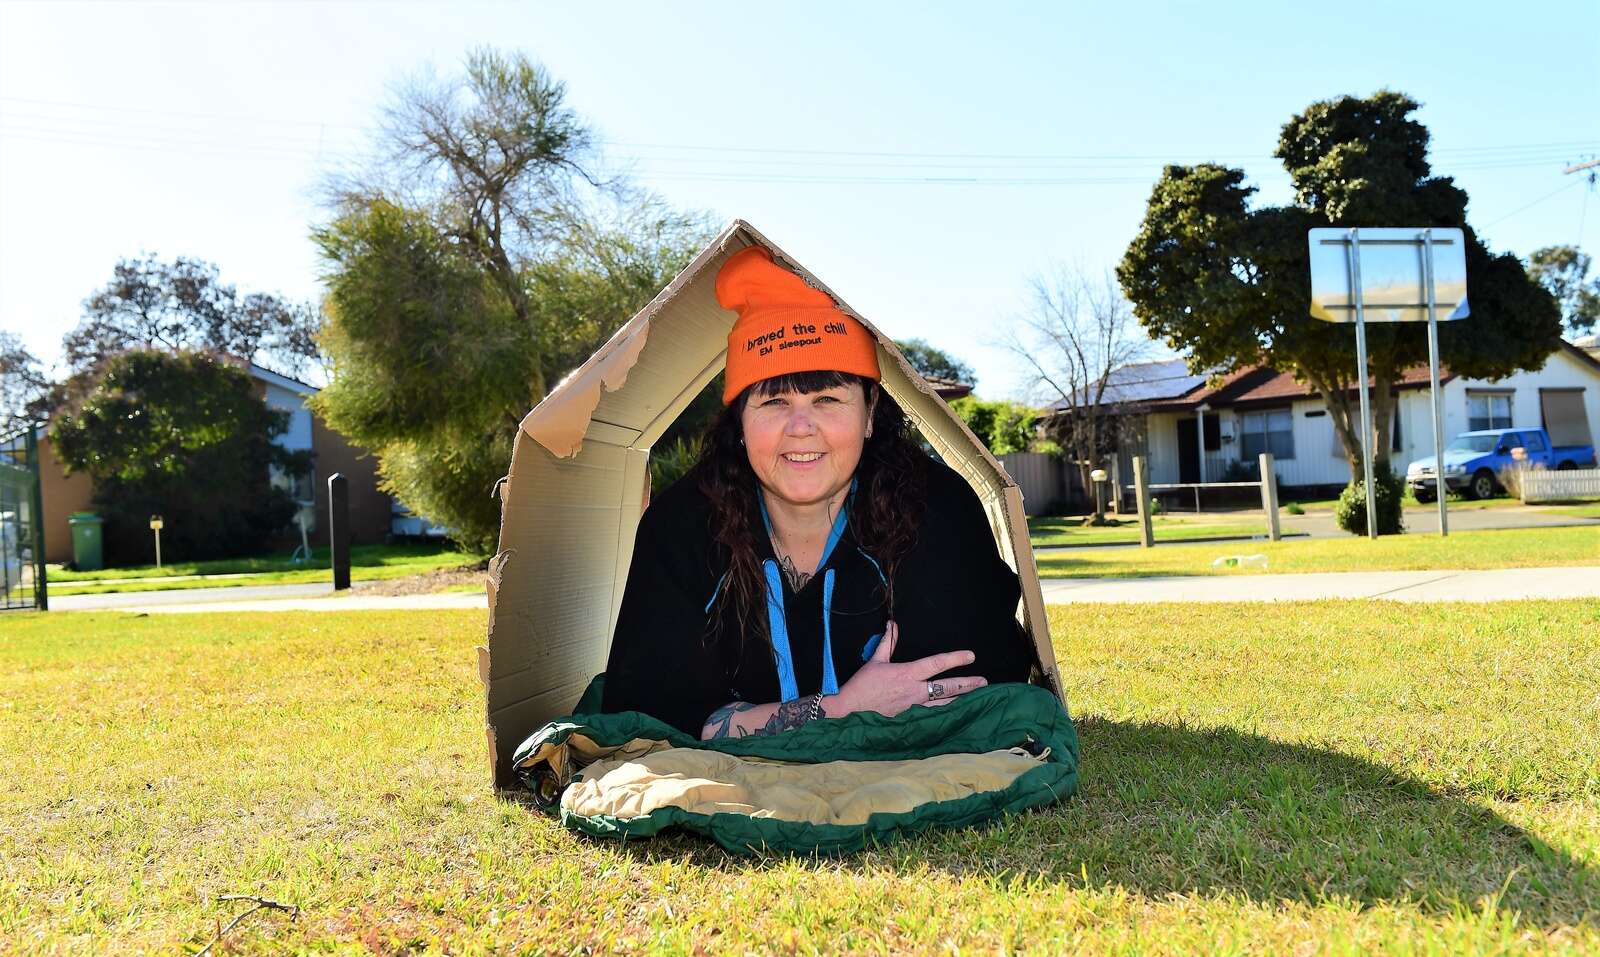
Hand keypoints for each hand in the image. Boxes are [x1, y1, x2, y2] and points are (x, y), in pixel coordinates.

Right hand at [826, 621, 986, 717]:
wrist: (850, 712)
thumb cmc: (862, 686)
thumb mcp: (875, 661)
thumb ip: (887, 642)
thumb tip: (892, 624)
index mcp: (907, 674)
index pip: (936, 663)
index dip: (955, 659)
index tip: (971, 656)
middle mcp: (915, 691)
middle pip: (948, 688)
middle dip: (968, 684)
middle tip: (984, 682)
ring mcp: (915, 708)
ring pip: (945, 705)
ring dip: (961, 700)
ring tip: (975, 699)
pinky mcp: (911, 721)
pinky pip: (933, 717)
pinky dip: (946, 715)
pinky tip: (956, 716)